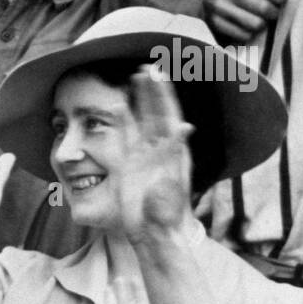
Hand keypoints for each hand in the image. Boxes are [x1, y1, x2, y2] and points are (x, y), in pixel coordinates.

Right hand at [115, 68, 193, 245]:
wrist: (153, 235)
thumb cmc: (166, 214)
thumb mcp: (172, 183)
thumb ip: (176, 154)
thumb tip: (184, 126)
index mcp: (174, 152)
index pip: (170, 116)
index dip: (164, 95)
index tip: (159, 74)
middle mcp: (160, 150)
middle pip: (156, 113)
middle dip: (152, 91)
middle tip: (147, 68)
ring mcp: (143, 156)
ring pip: (141, 121)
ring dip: (139, 100)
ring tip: (135, 78)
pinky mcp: (128, 166)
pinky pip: (125, 137)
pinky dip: (122, 121)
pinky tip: (118, 105)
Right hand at [203, 0, 285, 42]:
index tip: (281, 0)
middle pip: (262, 8)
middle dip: (274, 12)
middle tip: (273, 12)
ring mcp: (216, 7)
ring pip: (254, 24)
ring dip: (262, 24)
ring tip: (260, 19)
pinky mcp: (212, 23)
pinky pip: (242, 34)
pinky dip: (248, 33)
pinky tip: (246, 27)